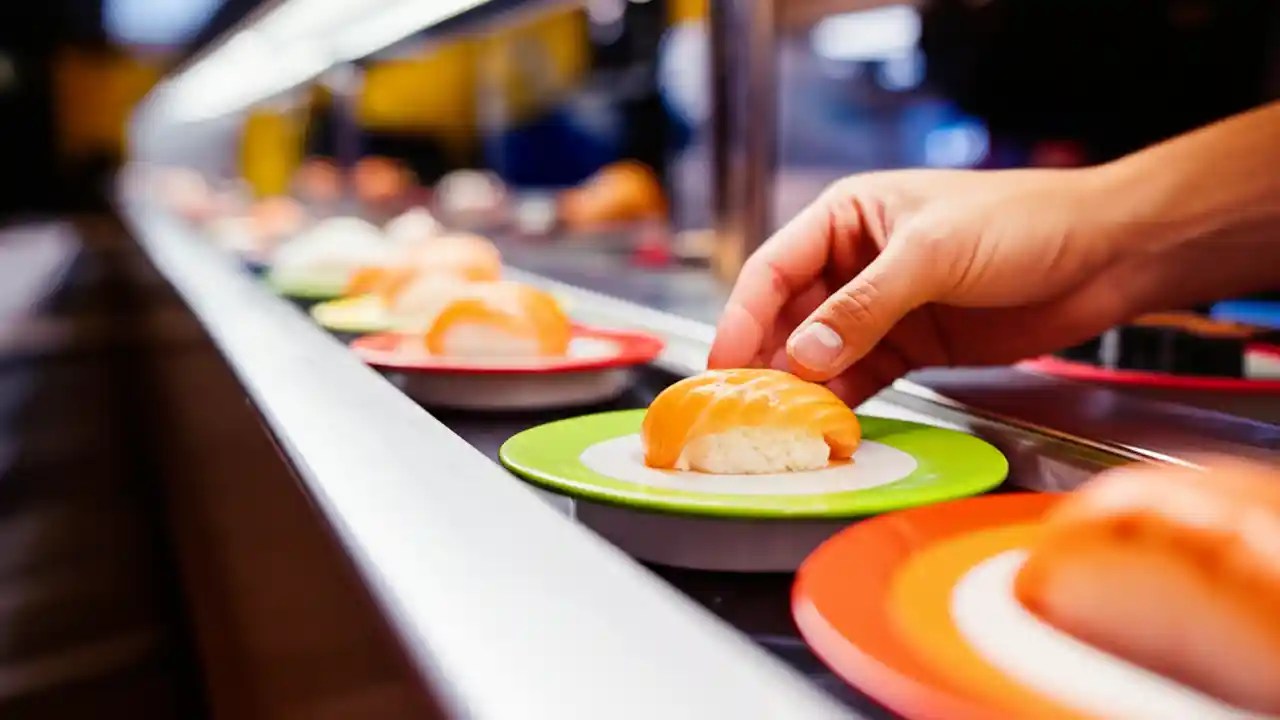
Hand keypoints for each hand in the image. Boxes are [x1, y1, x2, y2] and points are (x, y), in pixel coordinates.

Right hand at [708, 167, 1149, 404]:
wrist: (1105, 255)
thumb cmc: (1023, 221)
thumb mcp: (932, 254)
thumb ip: (864, 307)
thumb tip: (805, 354)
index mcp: (848, 217)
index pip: (774, 268)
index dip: (742, 315)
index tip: (721, 364)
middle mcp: (855, 263)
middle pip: (789, 316)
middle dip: (766, 360)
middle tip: (743, 408)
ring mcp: (883, 308)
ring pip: (822, 353)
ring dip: (803, 388)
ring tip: (779, 426)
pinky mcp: (913, 346)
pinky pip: (862, 378)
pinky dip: (844, 403)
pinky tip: (828, 426)